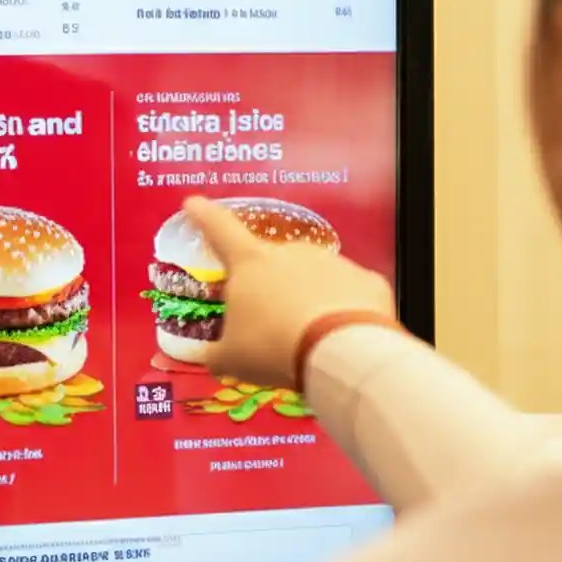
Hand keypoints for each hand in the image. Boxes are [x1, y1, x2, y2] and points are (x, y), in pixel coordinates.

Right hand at [183, 196, 395, 388]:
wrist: (341, 352)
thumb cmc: (273, 348)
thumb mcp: (232, 358)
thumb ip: (218, 353)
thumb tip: (213, 359)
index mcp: (250, 263)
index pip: (220, 230)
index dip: (204, 216)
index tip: (195, 202)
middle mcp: (292, 252)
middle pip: (273, 265)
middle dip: (271, 289)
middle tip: (271, 326)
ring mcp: (333, 262)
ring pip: (315, 279)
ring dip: (309, 301)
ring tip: (309, 339)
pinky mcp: (367, 281)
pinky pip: (350, 295)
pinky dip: (344, 312)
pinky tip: (342, 337)